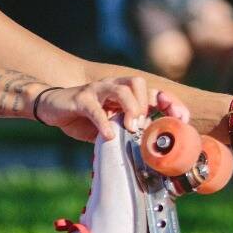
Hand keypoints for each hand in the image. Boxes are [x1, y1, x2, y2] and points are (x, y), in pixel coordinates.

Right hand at [35, 75, 188, 141]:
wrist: (50, 107)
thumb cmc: (82, 118)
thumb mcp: (109, 126)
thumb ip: (126, 132)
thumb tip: (148, 149)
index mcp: (124, 94)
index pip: (153, 92)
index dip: (170, 103)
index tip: (182, 119)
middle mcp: (113, 87)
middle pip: (139, 83)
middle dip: (148, 103)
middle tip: (146, 126)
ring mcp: (96, 91)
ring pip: (121, 88)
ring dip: (131, 108)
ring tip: (131, 127)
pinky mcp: (80, 99)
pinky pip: (95, 108)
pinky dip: (104, 122)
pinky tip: (109, 136)